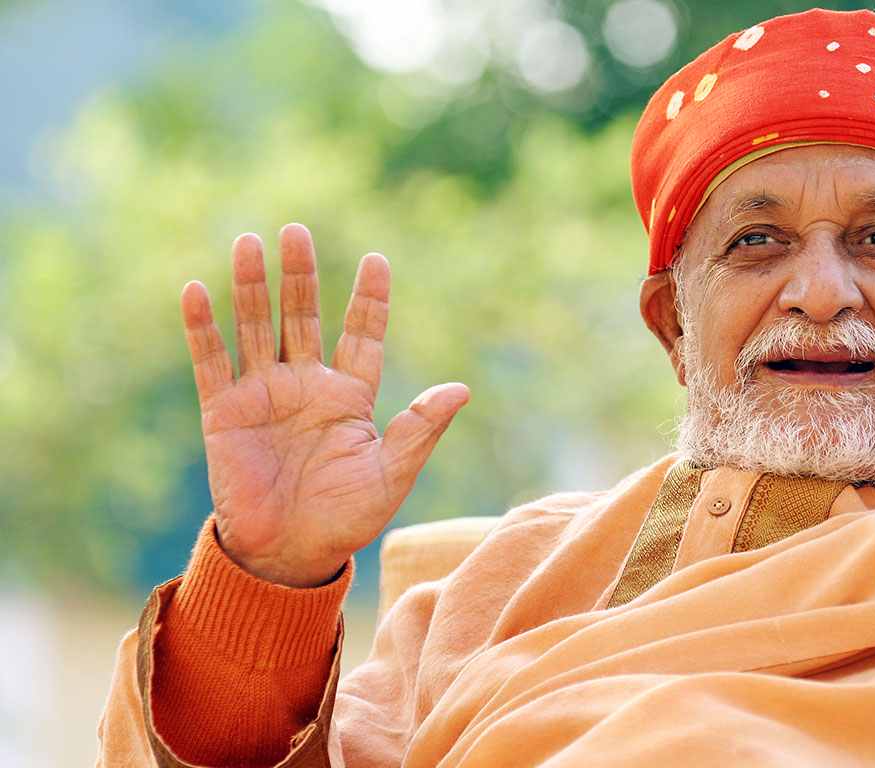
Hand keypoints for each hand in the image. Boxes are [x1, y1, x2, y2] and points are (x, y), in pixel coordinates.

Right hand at [180, 223, 469, 586]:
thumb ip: (421, 429)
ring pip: (257, 327)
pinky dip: (202, 327)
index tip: (377, 260)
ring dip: (253, 286)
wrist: (289, 555)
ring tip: (251, 242)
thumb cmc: (346, 518)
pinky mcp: (223, 412)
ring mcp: (263, 394)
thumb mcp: (392, 473)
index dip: (369, 299)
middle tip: (297, 230)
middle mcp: (306, 385)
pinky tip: (197, 289)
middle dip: (301, 276)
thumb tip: (462, 388)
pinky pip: (211, 361)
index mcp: (350, 395)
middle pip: (304, 317)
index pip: (361, 334)